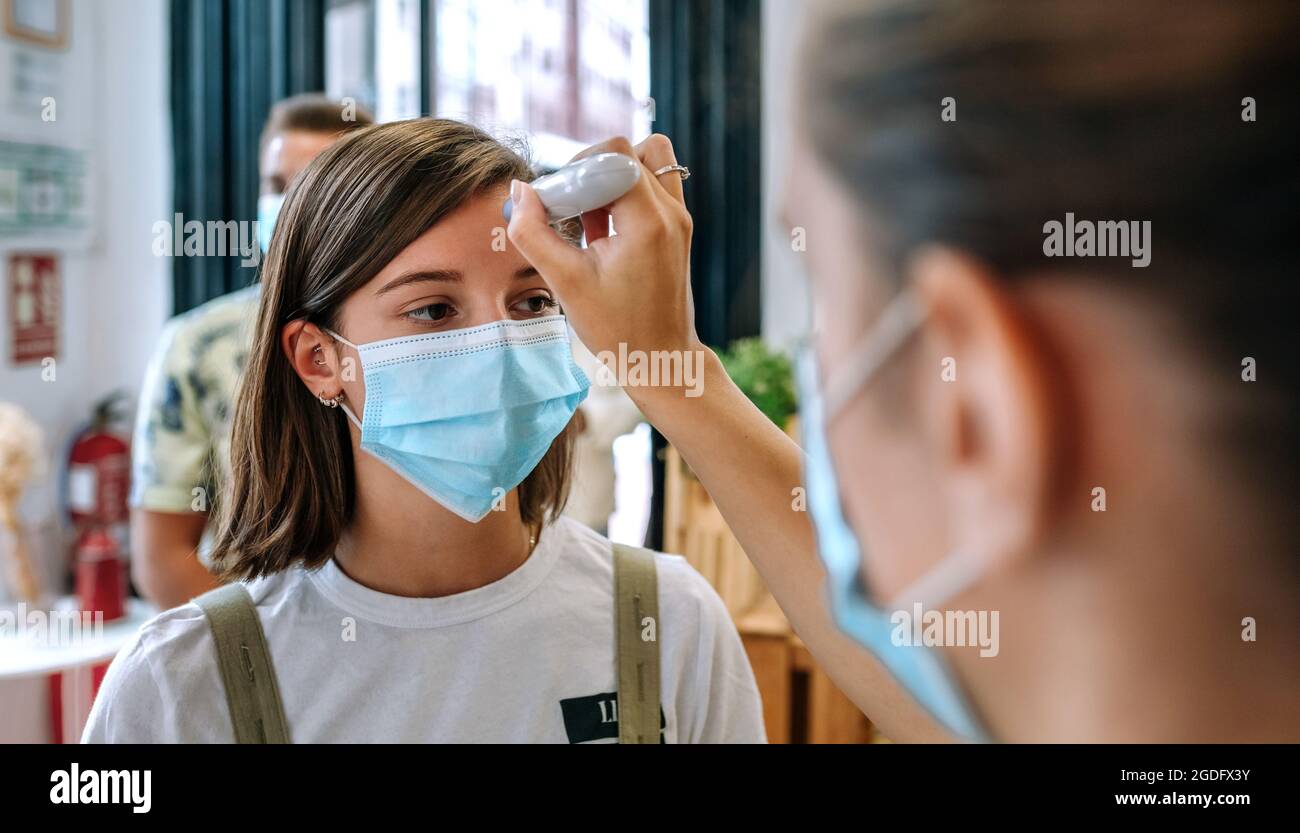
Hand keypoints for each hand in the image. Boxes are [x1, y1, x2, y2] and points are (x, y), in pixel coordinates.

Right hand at [507, 135, 701, 377]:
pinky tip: (602, 230)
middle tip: (570, 210)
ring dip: (610, 177)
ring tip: (589, 217)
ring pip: (646, 160)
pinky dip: (623, 192)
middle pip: (628, 151)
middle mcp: (672, 212)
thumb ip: (534, 233)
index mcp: (649, 221)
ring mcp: (679, 218)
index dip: (575, 172)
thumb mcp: (565, 283)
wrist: (663, 358)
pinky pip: (651, 184)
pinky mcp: (677, 227)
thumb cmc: (617, 328)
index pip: (612, 156)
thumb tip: (519, 191)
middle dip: (589, 171)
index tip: (557, 208)